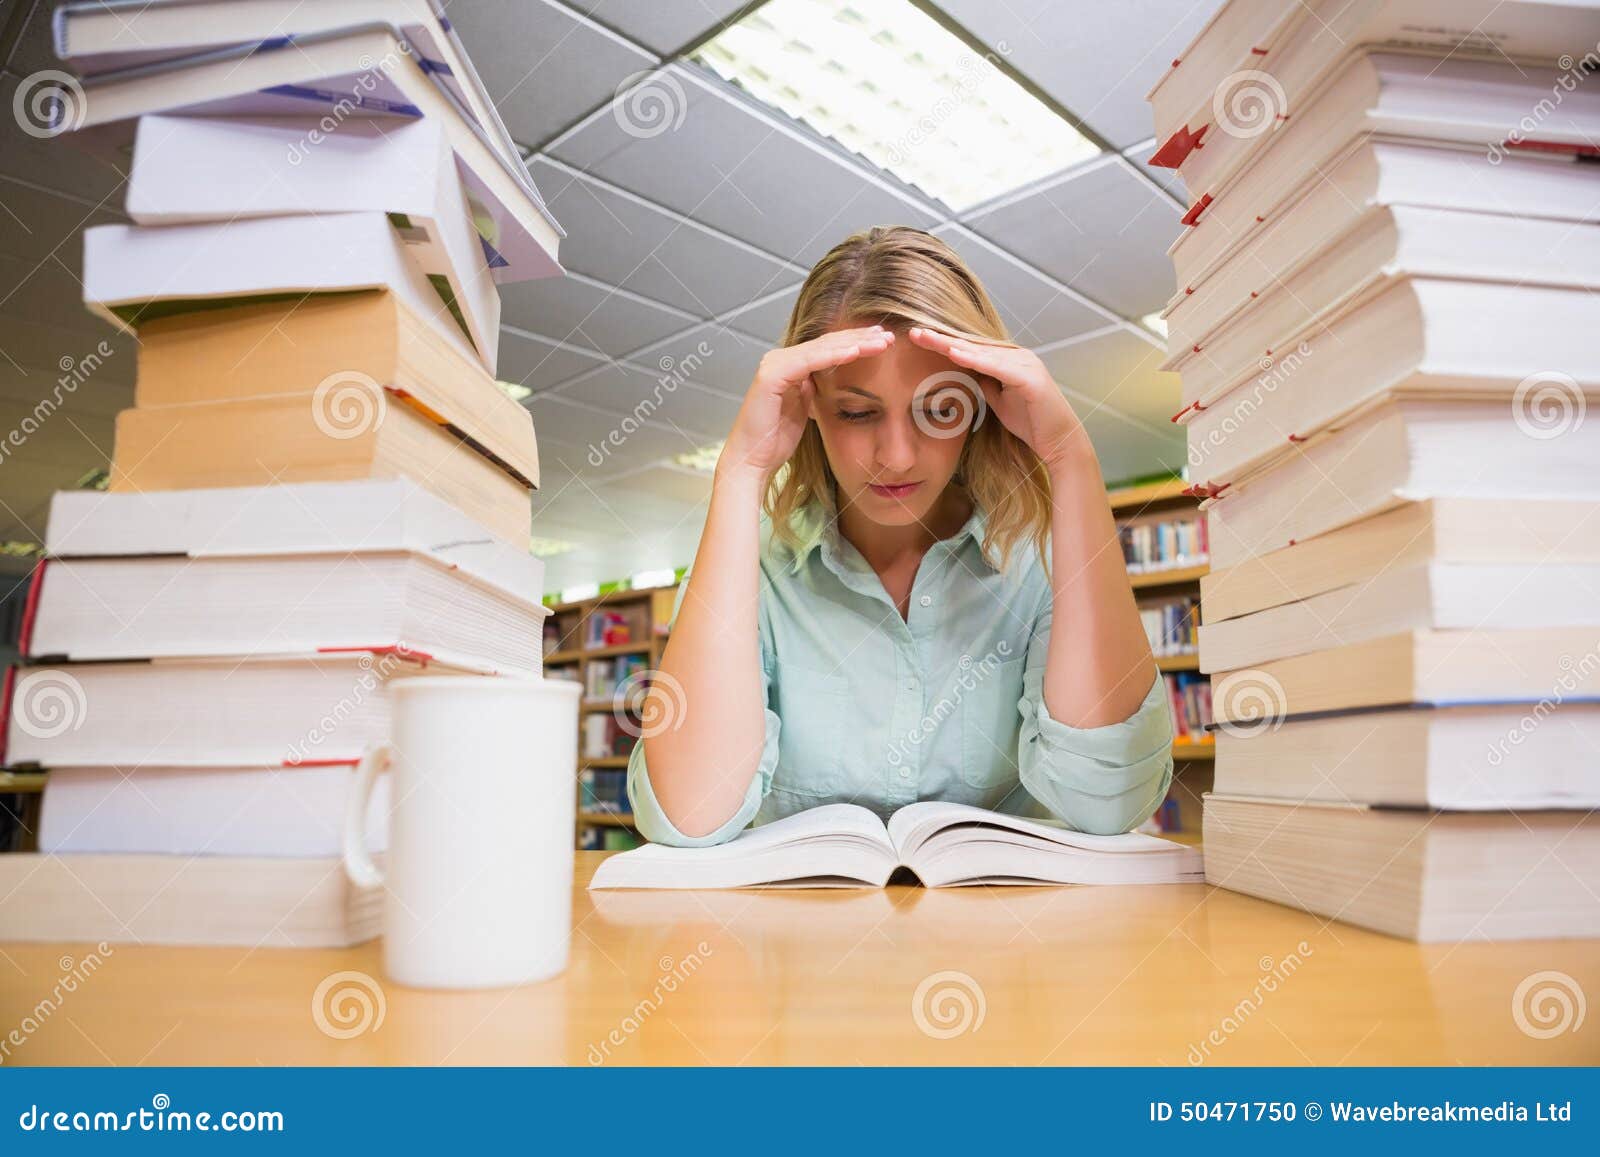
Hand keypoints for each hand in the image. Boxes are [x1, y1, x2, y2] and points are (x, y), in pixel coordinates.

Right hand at [717, 325, 894, 481]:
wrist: (753, 460)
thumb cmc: (776, 440)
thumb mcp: (805, 410)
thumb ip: (816, 391)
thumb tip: (835, 381)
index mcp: (789, 366)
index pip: (827, 348)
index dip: (856, 342)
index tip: (883, 341)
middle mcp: (780, 359)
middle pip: (826, 343)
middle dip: (859, 337)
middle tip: (889, 335)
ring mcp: (774, 364)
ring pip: (821, 348)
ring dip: (853, 343)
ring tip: (881, 341)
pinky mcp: (771, 375)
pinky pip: (808, 361)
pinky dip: (833, 356)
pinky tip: (855, 352)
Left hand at [907, 327, 1089, 473]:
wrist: (1061, 443)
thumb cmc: (1032, 423)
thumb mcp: (1000, 400)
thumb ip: (985, 383)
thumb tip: (965, 374)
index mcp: (1010, 359)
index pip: (971, 348)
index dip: (944, 343)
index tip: (917, 340)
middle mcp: (1018, 355)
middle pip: (973, 344)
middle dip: (942, 338)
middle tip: (912, 331)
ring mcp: (1026, 363)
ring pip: (982, 352)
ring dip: (952, 344)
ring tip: (926, 338)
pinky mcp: (1030, 378)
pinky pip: (997, 367)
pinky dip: (975, 360)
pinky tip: (954, 354)